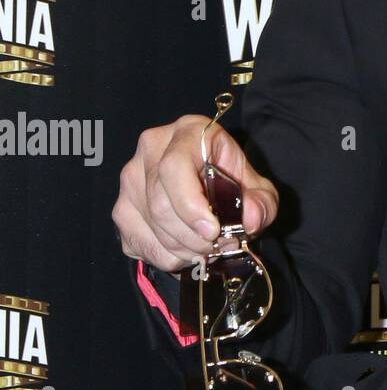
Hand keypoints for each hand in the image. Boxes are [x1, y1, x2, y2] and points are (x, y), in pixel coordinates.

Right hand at [112, 114, 279, 274]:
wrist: (210, 181)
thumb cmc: (232, 178)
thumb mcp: (257, 186)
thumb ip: (262, 201)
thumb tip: (252, 219)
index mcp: (187, 133)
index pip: (174, 167)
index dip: (191, 205)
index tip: (213, 230)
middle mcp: (150, 151)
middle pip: (161, 204)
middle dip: (194, 236)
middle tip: (220, 245)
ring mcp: (131, 182)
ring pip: (151, 228)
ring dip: (185, 249)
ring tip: (209, 247)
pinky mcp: (122, 210)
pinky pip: (141, 244)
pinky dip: (169, 256)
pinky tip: (188, 249)